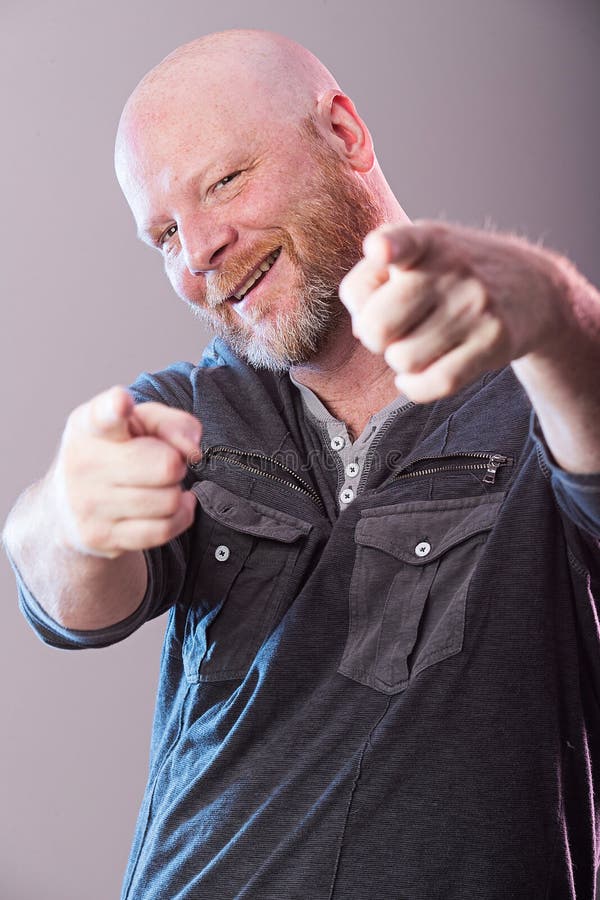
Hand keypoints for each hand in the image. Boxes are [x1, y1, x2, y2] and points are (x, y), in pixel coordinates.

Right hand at [49, 386, 201, 557]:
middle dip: (176, 464)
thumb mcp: (140, 422)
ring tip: (158, 486)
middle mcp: (84, 463)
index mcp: (90, 425)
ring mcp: (89, 504)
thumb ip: (173, 422)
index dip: (116, 407)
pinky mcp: (102, 536)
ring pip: (169, 501)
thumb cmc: (115, 453)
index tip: (121, 403)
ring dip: (175, 492)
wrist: (68, 507)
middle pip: (166, 466)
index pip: (104, 415)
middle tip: (165, 463)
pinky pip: (164, 530)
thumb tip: (192, 451)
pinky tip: (173, 506)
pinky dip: (180, 517)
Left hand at [339, 221, 569, 402]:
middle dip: (374, 336)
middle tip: (392, 328)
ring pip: (402, 361)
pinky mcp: (493, 343)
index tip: (381, 250)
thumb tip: (361, 329)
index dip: (389, 247)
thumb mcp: (415, 255)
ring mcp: (476, 308)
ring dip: (399, 360)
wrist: (534, 289)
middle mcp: (453, 271)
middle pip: (378, 327)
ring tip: (417, 341)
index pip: (406, 241)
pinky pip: (434, 384)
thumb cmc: (452, 275)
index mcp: (427, 241)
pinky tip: (418, 373)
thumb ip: (369, 280)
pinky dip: (415, 386)